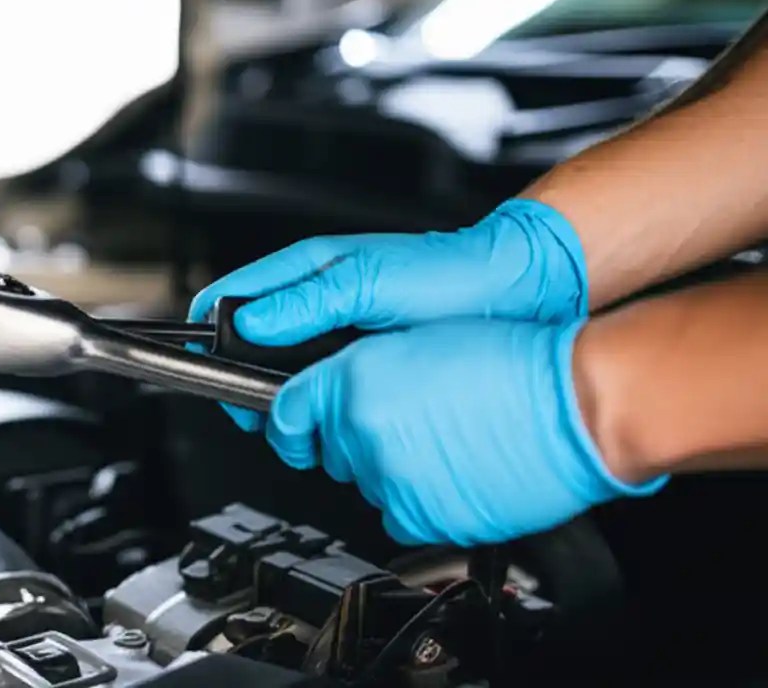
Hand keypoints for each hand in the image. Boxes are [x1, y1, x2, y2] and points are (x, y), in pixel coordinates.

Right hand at [188, 198, 588, 430]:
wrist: (514, 292)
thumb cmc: (451, 274)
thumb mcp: (370, 284)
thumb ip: (305, 303)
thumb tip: (250, 323)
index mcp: (307, 270)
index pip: (229, 299)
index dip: (207, 334)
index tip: (204, 368)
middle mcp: (315, 301)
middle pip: (248, 345)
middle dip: (246, 381)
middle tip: (261, 413)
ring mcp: (337, 332)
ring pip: (283, 373)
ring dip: (286, 402)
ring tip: (304, 423)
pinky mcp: (362, 360)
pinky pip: (320, 388)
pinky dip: (319, 407)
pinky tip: (334, 419)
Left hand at [265, 318, 666, 546]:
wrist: (571, 405)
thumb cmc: (514, 364)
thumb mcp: (419, 341)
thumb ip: (362, 371)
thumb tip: (330, 397)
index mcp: (354, 376)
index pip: (285, 413)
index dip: (290, 424)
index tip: (293, 432)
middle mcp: (361, 427)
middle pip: (329, 448)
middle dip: (357, 438)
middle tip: (409, 421)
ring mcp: (387, 476)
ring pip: (365, 481)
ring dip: (391, 467)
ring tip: (444, 442)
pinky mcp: (418, 515)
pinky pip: (398, 513)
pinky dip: (417, 499)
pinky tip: (452, 472)